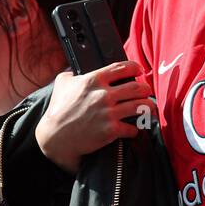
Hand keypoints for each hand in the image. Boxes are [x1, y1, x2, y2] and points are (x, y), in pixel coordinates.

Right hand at [34, 61, 156, 174]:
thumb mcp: (62, 84)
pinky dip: (136, 129)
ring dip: (148, 107)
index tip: (140, 71)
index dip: (135, 67)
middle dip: (146, 89)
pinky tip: (134, 129)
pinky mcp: (110, 131)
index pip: (122, 68)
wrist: (55, 137)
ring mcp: (108, 113)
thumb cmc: (58, 109)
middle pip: (137, 87)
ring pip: (140, 106)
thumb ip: (73, 73)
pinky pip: (132, 128)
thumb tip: (77, 68)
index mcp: (94, 80)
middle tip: (146, 92)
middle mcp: (103, 95)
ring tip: (149, 109)